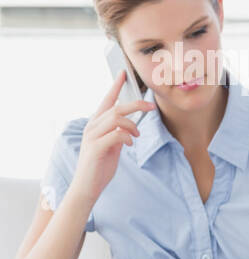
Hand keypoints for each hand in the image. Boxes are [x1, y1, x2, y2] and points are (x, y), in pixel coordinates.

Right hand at [68, 72, 156, 203]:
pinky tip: (130, 144)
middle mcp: (92, 126)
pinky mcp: (96, 148)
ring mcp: (92, 136)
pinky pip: (116, 135)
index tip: (123, 73)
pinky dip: (127, 137)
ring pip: (116, 119)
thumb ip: (118, 133)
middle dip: (136, 105)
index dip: (115, 86)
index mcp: (96, 124)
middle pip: (116, 108)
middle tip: (151, 107)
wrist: (88, 186)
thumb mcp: (112, 145)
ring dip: (132, 125)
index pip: (106, 101)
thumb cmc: (100, 165)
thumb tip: (130, 127)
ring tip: (136, 136)